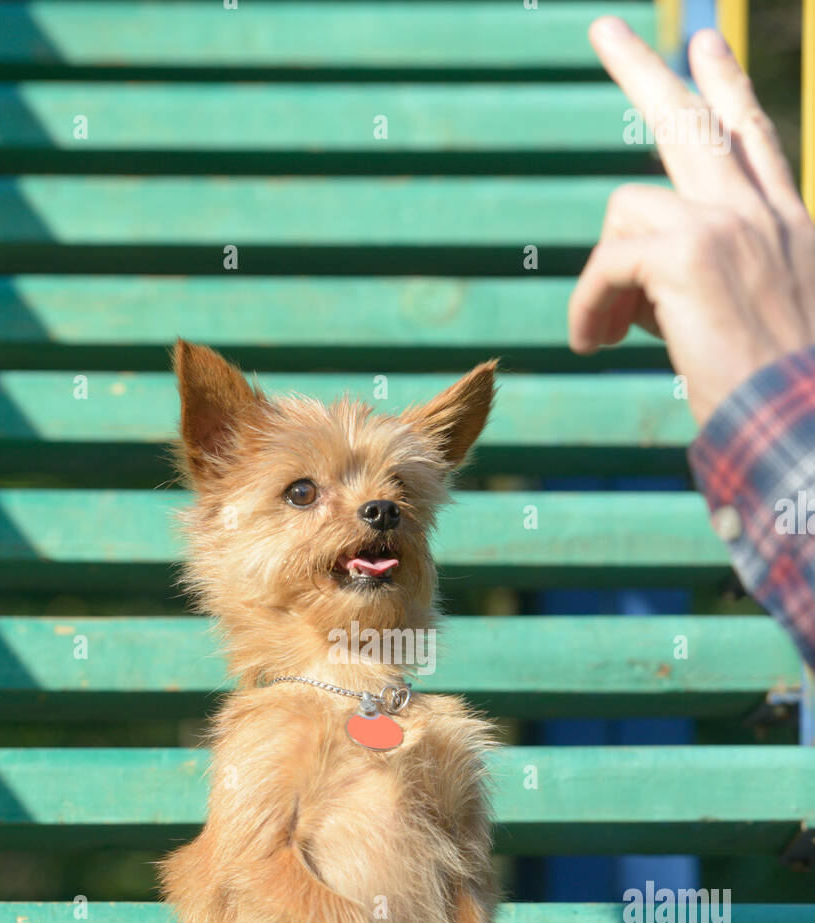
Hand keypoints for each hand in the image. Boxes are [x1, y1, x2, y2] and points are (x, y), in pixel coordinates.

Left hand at [568, 18, 814, 425]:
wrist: (796, 425)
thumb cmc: (777, 398)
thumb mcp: (760, 327)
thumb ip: (713, 287)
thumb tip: (645, 286)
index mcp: (787, 227)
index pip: (752, 140)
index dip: (726, 89)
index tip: (703, 45)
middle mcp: (762, 214)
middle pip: (694, 122)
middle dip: (643, 71)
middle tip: (603, 29)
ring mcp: (730, 226)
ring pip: (626, 210)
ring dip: (602, 279)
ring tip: (605, 333)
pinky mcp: (690, 252)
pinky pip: (605, 262)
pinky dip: (587, 305)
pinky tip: (592, 343)